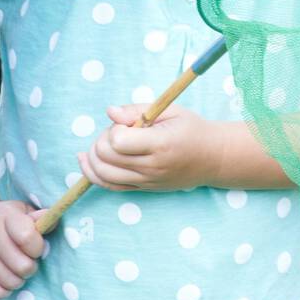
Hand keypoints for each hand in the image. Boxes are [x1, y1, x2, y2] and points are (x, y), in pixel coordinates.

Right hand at [0, 200, 46, 299]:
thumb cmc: (4, 219)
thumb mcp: (21, 211)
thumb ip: (39, 218)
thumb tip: (54, 221)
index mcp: (5, 215)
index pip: (28, 238)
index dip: (37, 249)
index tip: (35, 248)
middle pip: (21, 265)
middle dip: (30, 269)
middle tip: (27, 264)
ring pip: (8, 281)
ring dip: (18, 281)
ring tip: (16, 272)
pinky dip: (4, 291)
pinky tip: (4, 281)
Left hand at [78, 103, 223, 192]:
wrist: (213, 158)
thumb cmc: (191, 129)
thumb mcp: (169, 110)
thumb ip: (137, 110)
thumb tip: (109, 113)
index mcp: (160, 144)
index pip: (118, 141)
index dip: (115, 129)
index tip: (126, 123)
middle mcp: (152, 167)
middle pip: (107, 157)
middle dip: (102, 140)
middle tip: (117, 130)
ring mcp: (147, 182)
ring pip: (103, 175)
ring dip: (94, 157)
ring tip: (101, 144)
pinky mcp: (143, 190)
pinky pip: (110, 186)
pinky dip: (94, 174)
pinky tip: (86, 161)